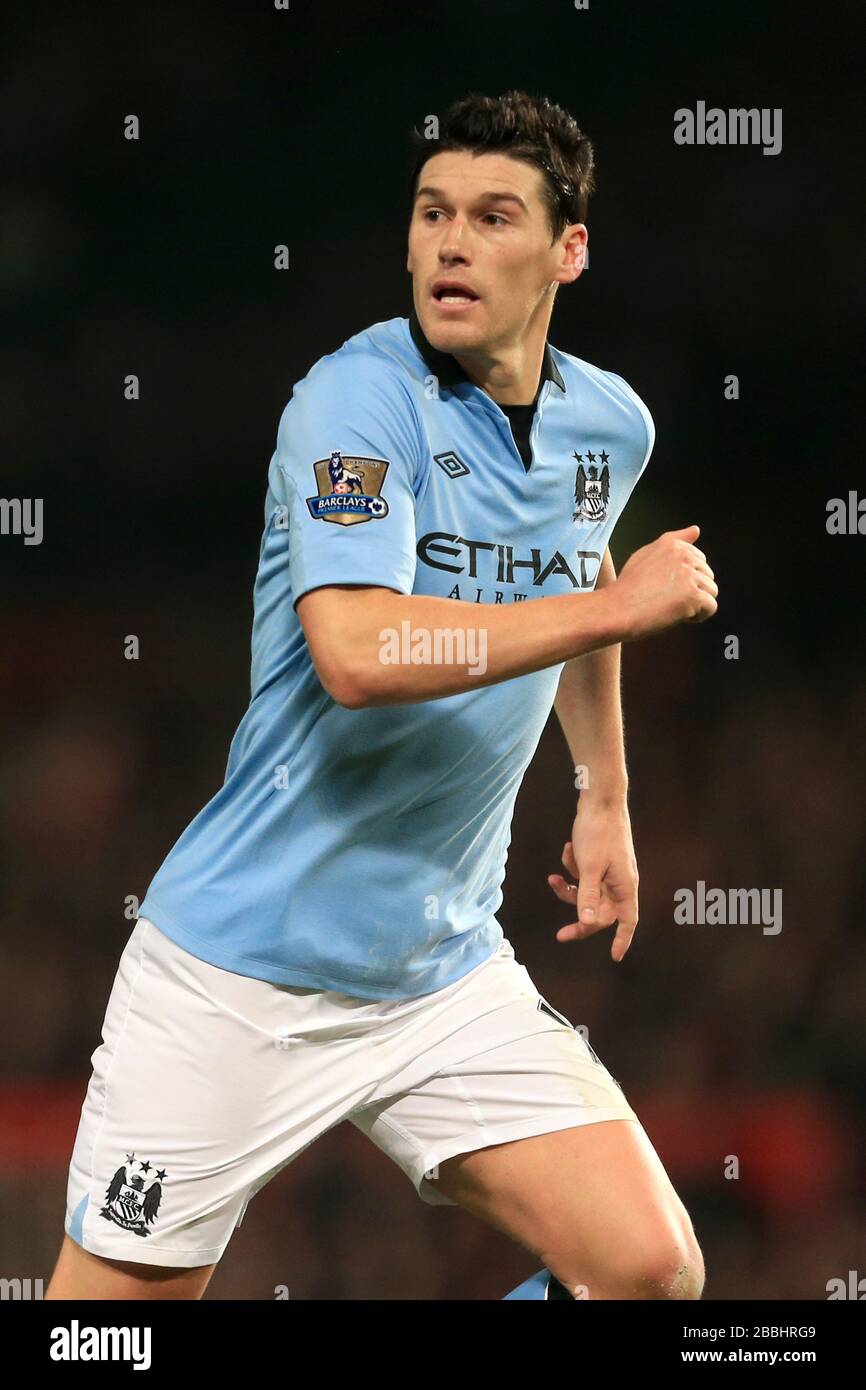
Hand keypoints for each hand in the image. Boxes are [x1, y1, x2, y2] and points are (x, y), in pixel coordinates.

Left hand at [547, 799, 638, 961]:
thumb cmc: (599, 832)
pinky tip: (569, 848)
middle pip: (600, 912)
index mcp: (624, 886)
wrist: (599, 799)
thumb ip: (587, 896)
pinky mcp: (598, 860)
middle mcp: (619, 881)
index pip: (627, 920)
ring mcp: (609, 871)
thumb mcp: (589, 867)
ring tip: (553, 878)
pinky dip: (572, 867)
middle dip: (579, 918)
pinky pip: (583, 875)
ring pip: (588, 894)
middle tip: (560, 935)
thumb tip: (586, 921)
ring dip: (569, 889)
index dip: (622, 939)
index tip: (615, 957)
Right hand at [612, 525, 717, 641]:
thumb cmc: (628, 588)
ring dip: (696, 604)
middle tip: (666, 598)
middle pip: (708, 576)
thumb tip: (696, 530)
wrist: (617, 609)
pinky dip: (698, 616)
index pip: (700, 561)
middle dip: (693, 590)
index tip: (666, 586)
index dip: (686, 578)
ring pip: (711, 592)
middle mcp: (683, 555)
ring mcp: (689, 575)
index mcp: (672, 544)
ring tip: (672, 607)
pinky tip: (679, 615)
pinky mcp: (693, 596)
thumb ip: (674, 541)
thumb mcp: (646, 554)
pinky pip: (711, 607)